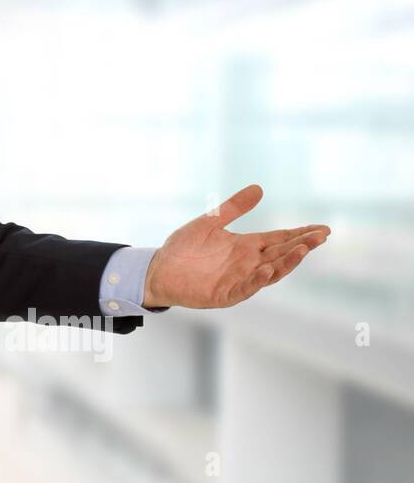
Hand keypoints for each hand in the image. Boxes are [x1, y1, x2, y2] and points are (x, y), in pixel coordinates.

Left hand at [142, 184, 329, 309]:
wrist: (159, 269)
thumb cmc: (184, 248)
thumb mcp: (210, 222)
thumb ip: (233, 207)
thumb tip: (259, 188)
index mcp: (246, 246)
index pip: (280, 239)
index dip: (300, 234)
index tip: (322, 229)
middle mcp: (248, 263)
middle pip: (281, 253)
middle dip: (302, 245)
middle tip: (322, 236)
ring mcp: (239, 279)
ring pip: (270, 272)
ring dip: (286, 262)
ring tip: (301, 250)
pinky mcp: (225, 294)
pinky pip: (246, 288)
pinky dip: (258, 280)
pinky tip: (268, 270)